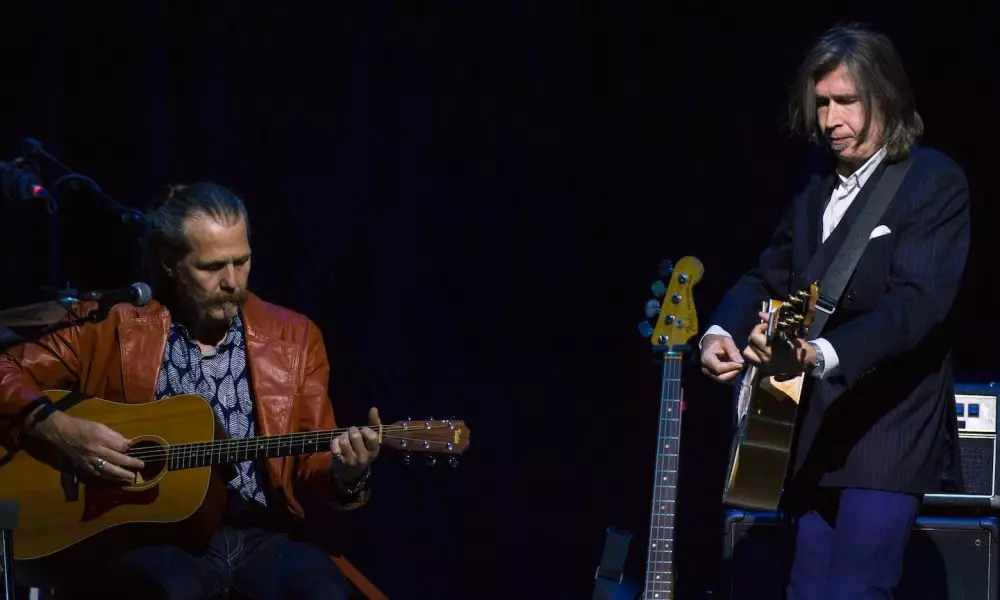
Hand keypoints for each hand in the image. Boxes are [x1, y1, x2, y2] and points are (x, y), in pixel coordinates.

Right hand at [26, 409, 143, 482]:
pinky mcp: (83, 466)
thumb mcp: (100, 426)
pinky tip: (115, 479)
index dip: (128, 448)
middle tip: (141, 467)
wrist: (62, 433)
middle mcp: (94, 451)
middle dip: (129, 464)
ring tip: (131, 478)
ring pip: (106, 470)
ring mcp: (88, 460)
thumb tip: (128, 443)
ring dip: (120, 475)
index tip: (134, 448)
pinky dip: (107, 477)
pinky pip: (97, 474)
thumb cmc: (83, 427)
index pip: (118, 446)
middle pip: (115, 460)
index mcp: (99, 438)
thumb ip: (115, 436)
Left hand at [331, 407, 380, 481]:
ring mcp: (351, 460)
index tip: (363, 431)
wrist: (351, 473)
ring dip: (343, 435)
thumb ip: (374, 424)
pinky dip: (335, 441)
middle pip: (355, 436)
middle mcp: (363, 457)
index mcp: (374, 451)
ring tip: (344, 438)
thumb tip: (374, 408)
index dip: (366, 430)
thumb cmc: (363, 451)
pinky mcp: (339, 461)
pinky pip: (334, 445)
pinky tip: (338, 444)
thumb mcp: (371, 441)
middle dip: (352, 430)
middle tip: (351, 433)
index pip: (372, 436)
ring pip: (344, 440)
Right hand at [700, 334, 744, 382]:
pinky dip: (733, 377)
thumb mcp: (726, 341)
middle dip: (734, 373)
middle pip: (721, 377)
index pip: (718, 368)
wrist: (710, 343)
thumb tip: (741, 362)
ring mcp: (709, 374)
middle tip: (742, 366)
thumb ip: (733, 351)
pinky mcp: (714, 376)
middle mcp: (706, 368)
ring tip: (740, 366)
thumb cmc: (718, 341)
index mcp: (706, 358)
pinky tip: (736, 369)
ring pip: (724, 380)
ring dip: (734, 375)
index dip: (731, 367)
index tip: (741, 364)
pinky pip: (725, 381)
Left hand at [742, 311, 815, 375]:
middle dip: (755, 334)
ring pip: (747, 353)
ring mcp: (764, 365)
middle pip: (750, 343)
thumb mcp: (788, 333)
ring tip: (760, 342)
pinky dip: (753, 354)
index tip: (767, 326)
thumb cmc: (799, 347)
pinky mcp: (765, 369)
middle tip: (763, 333)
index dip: (759, 327)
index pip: (755, 335)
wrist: (807, 362)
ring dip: (751, 346)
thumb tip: (761, 314)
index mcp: (772, 348)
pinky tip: (760, 350)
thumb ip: (772, 323)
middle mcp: (766, 357)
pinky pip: (751, 361)